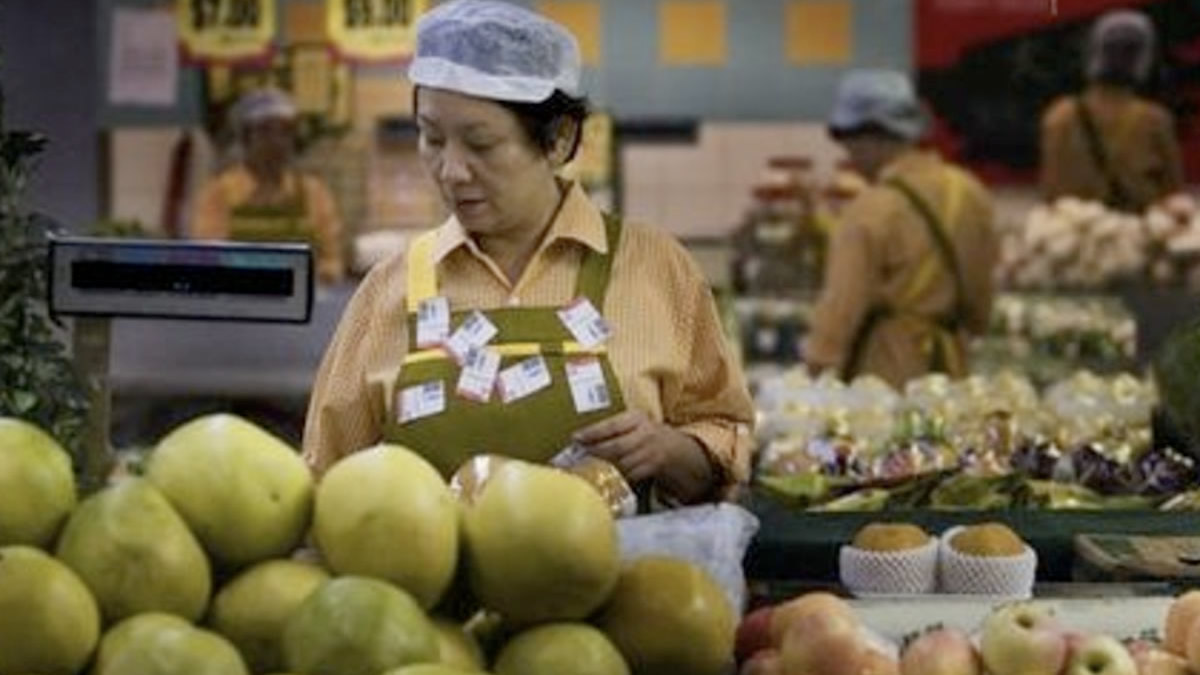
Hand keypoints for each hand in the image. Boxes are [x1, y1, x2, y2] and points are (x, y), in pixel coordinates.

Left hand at [573, 411, 705, 486]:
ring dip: (604, 468)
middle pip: (616, 446)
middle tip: (578, 458)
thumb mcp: (631, 424)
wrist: (674, 446)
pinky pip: (632, 474)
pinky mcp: (653, 467)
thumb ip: (611, 429)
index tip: (575, 438)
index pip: (611, 425)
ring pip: (623, 462)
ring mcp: (651, 451)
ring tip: (587, 470)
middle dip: (596, 453)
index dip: (592, 432)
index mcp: (636, 418)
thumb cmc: (643, 433)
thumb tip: (579, 439)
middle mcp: (645, 433)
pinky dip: (617, 477)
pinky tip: (605, 479)